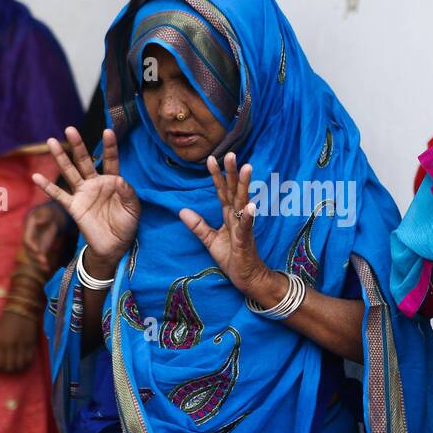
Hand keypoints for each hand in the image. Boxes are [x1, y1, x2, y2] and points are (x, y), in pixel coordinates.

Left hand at [0, 309, 38, 373]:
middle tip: (8, 367)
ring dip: (18, 368)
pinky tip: (24, 361)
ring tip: (16, 365)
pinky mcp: (31, 344)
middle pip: (9, 368)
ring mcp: (22, 345)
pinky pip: (29, 360)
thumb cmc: (6, 319)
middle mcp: (10, 346)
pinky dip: (26, 363)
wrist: (22, 308)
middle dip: (8, 370)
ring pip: (20, 366)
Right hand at [24, 202, 69, 271]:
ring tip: (46, 267)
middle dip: (35, 256)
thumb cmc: (49, 212)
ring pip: (33, 255)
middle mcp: (29, 236)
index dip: (31, 246)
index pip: (27, 239)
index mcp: (28, 227)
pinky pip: (39, 257)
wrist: (51, 216)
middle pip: (28, 250)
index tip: (38, 251)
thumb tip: (39, 221)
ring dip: (38, 262)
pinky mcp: (39, 247)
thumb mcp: (47, 212)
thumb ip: (44, 216)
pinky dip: (42, 263)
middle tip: (43, 260)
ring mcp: (33, 243)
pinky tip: (48, 268)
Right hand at [32, 127, 138, 274]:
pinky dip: (48, 187)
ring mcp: (83, 194)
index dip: (110, 147)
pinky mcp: (74, 207)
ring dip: (61, 158)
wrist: (114, 246)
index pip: (111, 160)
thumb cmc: (126, 225)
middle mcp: (95, 183)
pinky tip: (37, 177)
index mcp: (112, 181)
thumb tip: (120, 179)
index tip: (108, 131)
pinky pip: (59, 195)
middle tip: (70, 128)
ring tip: (52, 141)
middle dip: (78, 145)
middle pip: (85, 161)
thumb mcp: (133, 209)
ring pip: (70, 172)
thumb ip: (128, 194)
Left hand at [179, 153, 277, 301]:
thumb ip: (198, 226)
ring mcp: (243, 228)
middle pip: (234, 191)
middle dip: (232, 172)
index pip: (222, 192)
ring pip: (243, 203)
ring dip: (244, 186)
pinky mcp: (246, 242)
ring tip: (246, 168)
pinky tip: (250, 206)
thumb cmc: (233, 258)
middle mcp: (237, 218)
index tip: (210, 158)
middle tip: (230, 153)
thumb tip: (182, 210)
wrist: (248, 279)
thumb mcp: (211, 240)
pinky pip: (247, 227)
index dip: (216, 176)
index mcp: (228, 216)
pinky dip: (248, 217)